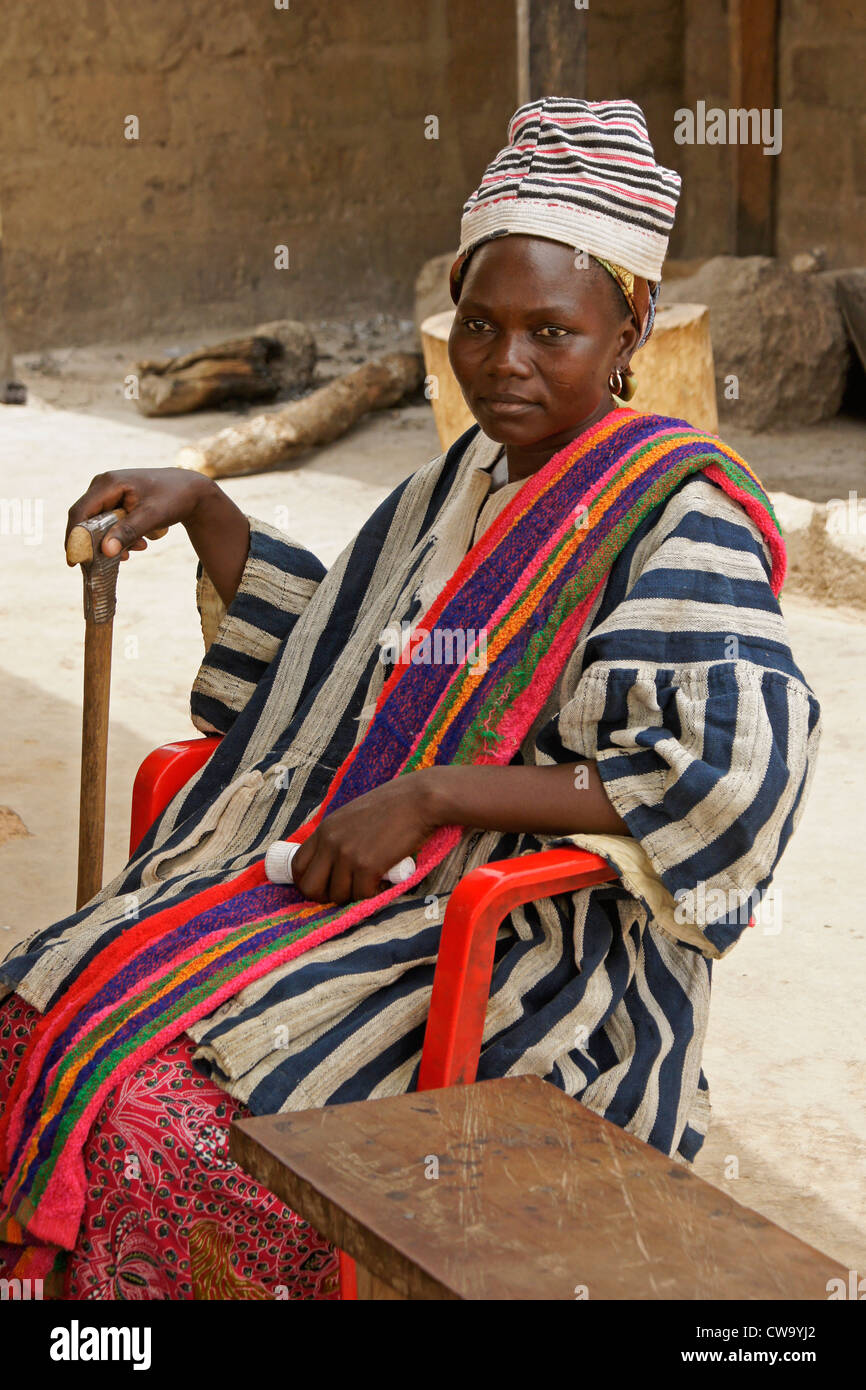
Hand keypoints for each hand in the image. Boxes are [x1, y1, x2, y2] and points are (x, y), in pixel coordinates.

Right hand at [65, 467, 213, 561]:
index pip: (80, 512)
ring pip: (98, 524)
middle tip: (108, 562)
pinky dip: (120, 536)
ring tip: (140, 547)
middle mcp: (103, 485)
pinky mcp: (115, 501)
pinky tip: (139, 543)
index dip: (73, 537)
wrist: (190, 490)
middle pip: (86, 519)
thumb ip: (128, 532)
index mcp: (108, 484)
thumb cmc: (173, 498)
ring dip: (114, 541)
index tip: (73, 561)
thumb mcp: (152, 516)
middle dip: (96, 543)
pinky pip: (109, 523)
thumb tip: (106, 551)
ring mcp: (108, 493)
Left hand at [291, 770, 441, 904]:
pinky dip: (373, 895)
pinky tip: (383, 884)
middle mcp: (330, 842)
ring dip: (355, 896)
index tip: (327, 886)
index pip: (297, 866)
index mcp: (325, 828)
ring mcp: (347, 854)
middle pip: (310, 887)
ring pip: (338, 895)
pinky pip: (361, 895)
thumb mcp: (354, 816)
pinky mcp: (367, 865)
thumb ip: (339, 836)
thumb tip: (334, 864)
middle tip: (348, 892)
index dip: (309, 882)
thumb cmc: (394, 805)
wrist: (420, 799)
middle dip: (327, 897)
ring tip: (372, 884)